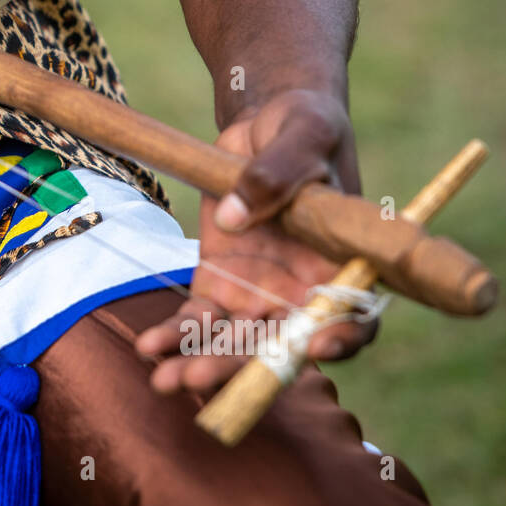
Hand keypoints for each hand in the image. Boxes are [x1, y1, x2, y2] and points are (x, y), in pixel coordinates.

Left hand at [135, 89, 376, 394]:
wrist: (265, 124)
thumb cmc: (303, 126)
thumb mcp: (303, 134)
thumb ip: (279, 172)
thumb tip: (236, 216)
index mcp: (344, 266)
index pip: (355, 319)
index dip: (340, 339)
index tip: (314, 344)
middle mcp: (304, 293)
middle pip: (281, 347)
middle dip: (242, 368)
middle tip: (202, 379)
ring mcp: (259, 293)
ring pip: (234, 343)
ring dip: (201, 364)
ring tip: (167, 381)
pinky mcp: (218, 283)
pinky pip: (197, 319)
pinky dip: (174, 336)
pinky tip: (150, 348)